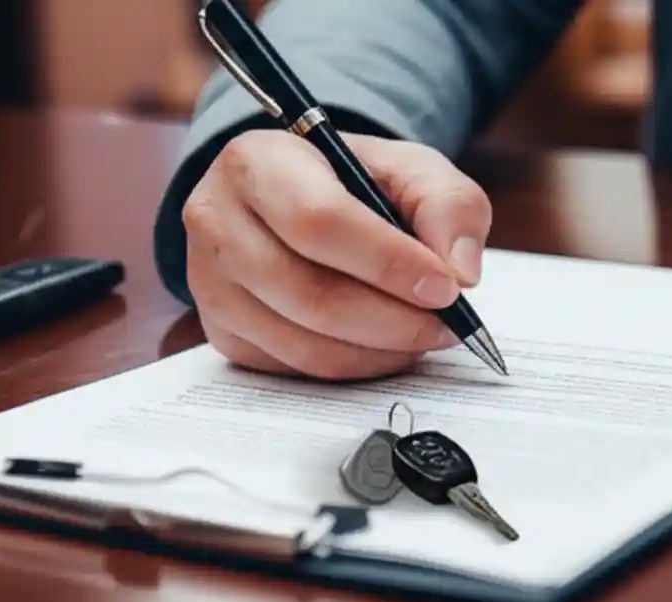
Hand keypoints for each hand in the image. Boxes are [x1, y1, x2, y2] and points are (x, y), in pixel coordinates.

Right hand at [183, 130, 490, 378]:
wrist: (303, 199)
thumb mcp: (413, 170)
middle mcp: (217, 221)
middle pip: (310, 295)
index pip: (319, 222)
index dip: (389, 264)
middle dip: (394, 320)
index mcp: (257, 162)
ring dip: (380, 351)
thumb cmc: (356, 182)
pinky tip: (385, 344)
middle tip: (447, 325)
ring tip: (424, 334)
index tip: (446, 287)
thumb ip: (449, 206)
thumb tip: (460, 271)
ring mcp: (211, 285)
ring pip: (304, 344)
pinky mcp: (224, 334)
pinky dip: (355, 366)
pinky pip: (295, 369)